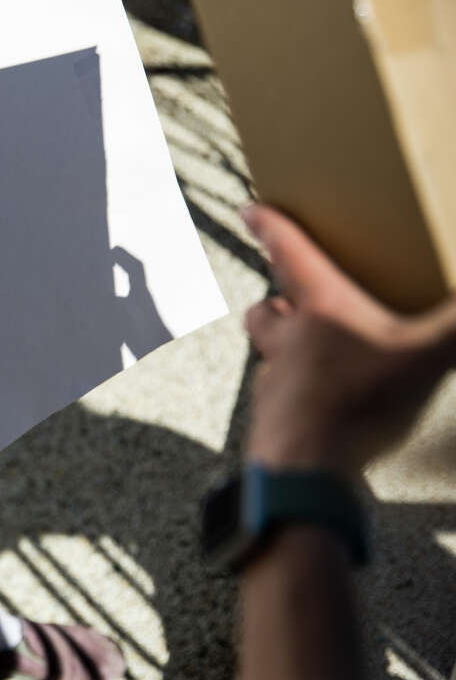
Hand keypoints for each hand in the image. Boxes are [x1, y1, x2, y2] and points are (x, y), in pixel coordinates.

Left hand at [242, 204, 455, 474]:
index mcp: (320, 309)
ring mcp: (274, 382)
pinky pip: (277, 398)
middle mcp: (286, 340)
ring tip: (314, 354)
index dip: (269, 227)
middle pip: (264, 309)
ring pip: (267, 355)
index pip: (287, 253)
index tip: (251, 209)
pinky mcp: (272, 420)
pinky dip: (293, 394)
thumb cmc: (359, 403)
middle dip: (275, 300)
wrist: (304, 471)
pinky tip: (319, 406)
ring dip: (284, 348)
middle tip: (290, 296)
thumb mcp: (429, 357)